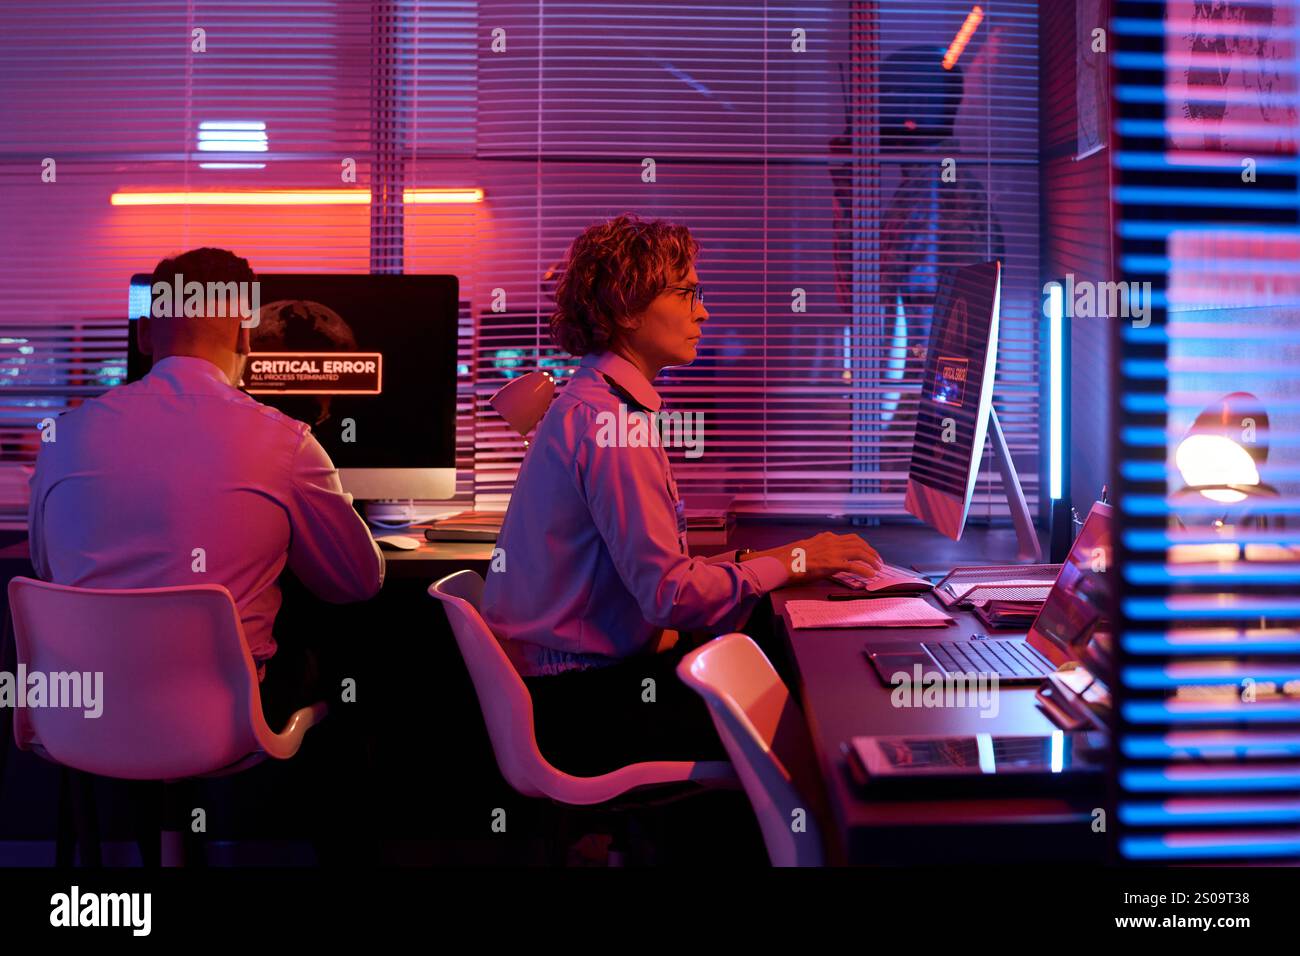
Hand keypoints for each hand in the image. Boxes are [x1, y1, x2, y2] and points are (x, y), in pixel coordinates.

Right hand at [753, 531, 882, 581]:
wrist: (779, 563)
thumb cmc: (788, 559)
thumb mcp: (806, 549)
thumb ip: (818, 551)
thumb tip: (824, 559)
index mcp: (825, 538)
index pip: (850, 538)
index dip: (863, 545)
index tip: (868, 553)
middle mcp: (831, 541)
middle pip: (859, 543)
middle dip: (871, 551)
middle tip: (878, 561)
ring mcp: (832, 552)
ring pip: (860, 552)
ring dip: (872, 560)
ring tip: (878, 568)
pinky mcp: (832, 564)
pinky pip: (855, 566)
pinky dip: (865, 570)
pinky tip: (871, 575)